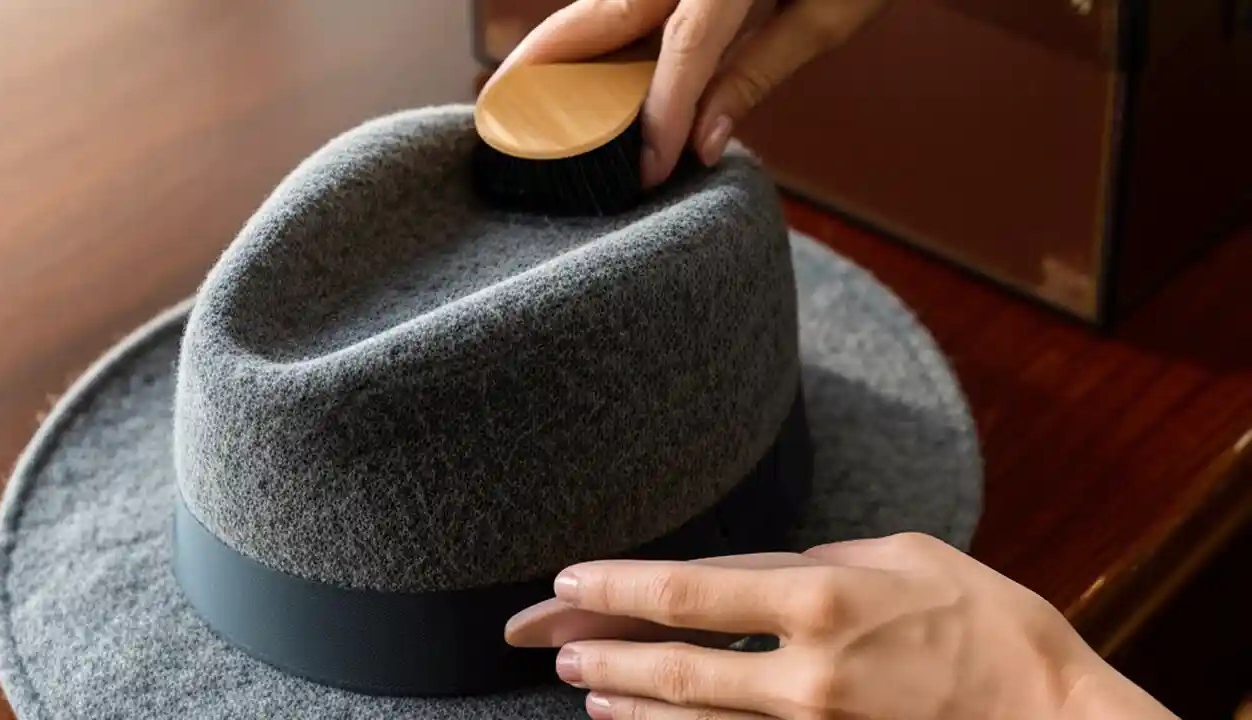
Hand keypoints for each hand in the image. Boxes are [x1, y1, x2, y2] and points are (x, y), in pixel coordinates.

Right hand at [487, 0, 888, 187]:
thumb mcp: (828, 16)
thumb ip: (757, 75)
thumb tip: (701, 144)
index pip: (684, 48)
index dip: (663, 115)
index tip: (650, 172)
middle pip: (599, 12)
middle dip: (542, 66)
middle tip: (496, 116)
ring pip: (598, 6)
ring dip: (556, 55)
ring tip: (516, 102)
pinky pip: (621, 4)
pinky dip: (593, 42)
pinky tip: (575, 81)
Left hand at [506, 533, 1176, 719]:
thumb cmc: (991, 624)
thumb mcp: (908, 554)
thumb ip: (820, 561)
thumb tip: (760, 570)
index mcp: (821, 598)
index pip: (686, 590)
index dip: (615, 585)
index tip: (568, 579)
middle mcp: (804, 672)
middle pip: (669, 664)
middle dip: (596, 649)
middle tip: (544, 640)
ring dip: (625, 706)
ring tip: (581, 691)